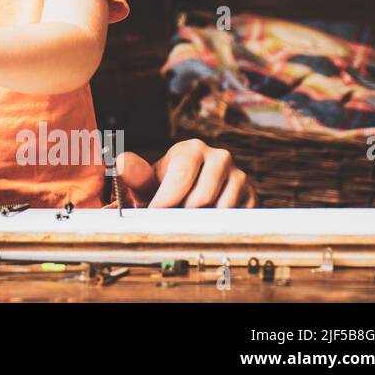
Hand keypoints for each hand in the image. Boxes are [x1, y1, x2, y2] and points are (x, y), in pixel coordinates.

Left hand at [116, 140, 256, 207]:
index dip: (167, 199)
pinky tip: (209, 220)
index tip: (155, 214)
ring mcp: (240, 176)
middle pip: (201, 197)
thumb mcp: (147, 181)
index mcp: (192, 149)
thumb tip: (121, 163)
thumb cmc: (165, 188)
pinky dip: (221, 225)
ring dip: (202, 221)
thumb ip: (134, 174)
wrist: (192, 196)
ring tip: (190, 218)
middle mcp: (220, 157)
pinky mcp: (253, 196)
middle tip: (173, 218)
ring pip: (221, 210)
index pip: (182, 175)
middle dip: (183, 213)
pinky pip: (238, 218)